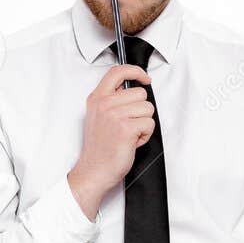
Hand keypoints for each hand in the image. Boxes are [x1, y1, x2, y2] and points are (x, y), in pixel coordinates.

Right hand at [68, 65, 153, 217]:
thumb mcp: (97, 117)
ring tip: (130, 135)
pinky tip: (132, 142)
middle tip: (129, 125)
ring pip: (147, 108)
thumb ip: (110, 100)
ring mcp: (115, 115)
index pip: (118, 71)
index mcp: (97, 99)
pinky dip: (145, 136)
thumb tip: (130, 90)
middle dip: (141, 110)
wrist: (94, 171)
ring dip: (144, 124)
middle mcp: (104, 104)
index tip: (144, 78)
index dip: (136, 71)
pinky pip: (149, 124)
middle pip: (140, 93)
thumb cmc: (98, 149)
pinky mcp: (126, 128)